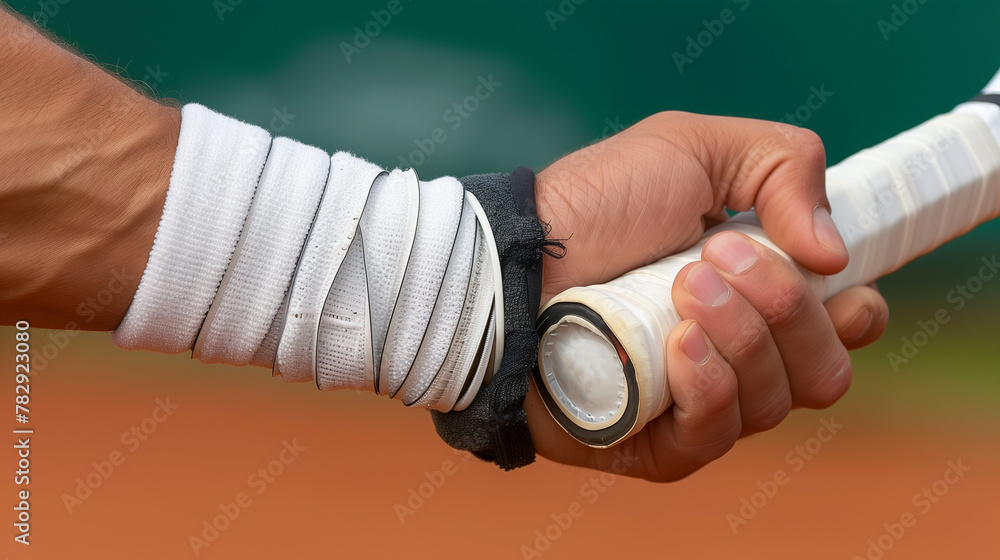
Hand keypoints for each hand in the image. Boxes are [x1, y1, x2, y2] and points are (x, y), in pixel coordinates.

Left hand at [526, 111, 888, 480]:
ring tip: (680, 290)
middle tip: (714, 257)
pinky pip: (716, 436)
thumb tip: (836, 256)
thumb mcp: (692, 147)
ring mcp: (697, 403)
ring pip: (776, 401)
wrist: (512, 258)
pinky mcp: (654, 443)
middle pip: (824, 369)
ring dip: (741, 336)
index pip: (846, 331)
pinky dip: (710, 385)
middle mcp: (737, 355)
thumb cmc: (596, 202)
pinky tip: (677, 345)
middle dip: (785, 308)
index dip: (857, 311)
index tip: (828, 273)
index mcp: (757, 294)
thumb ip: (783, 166)